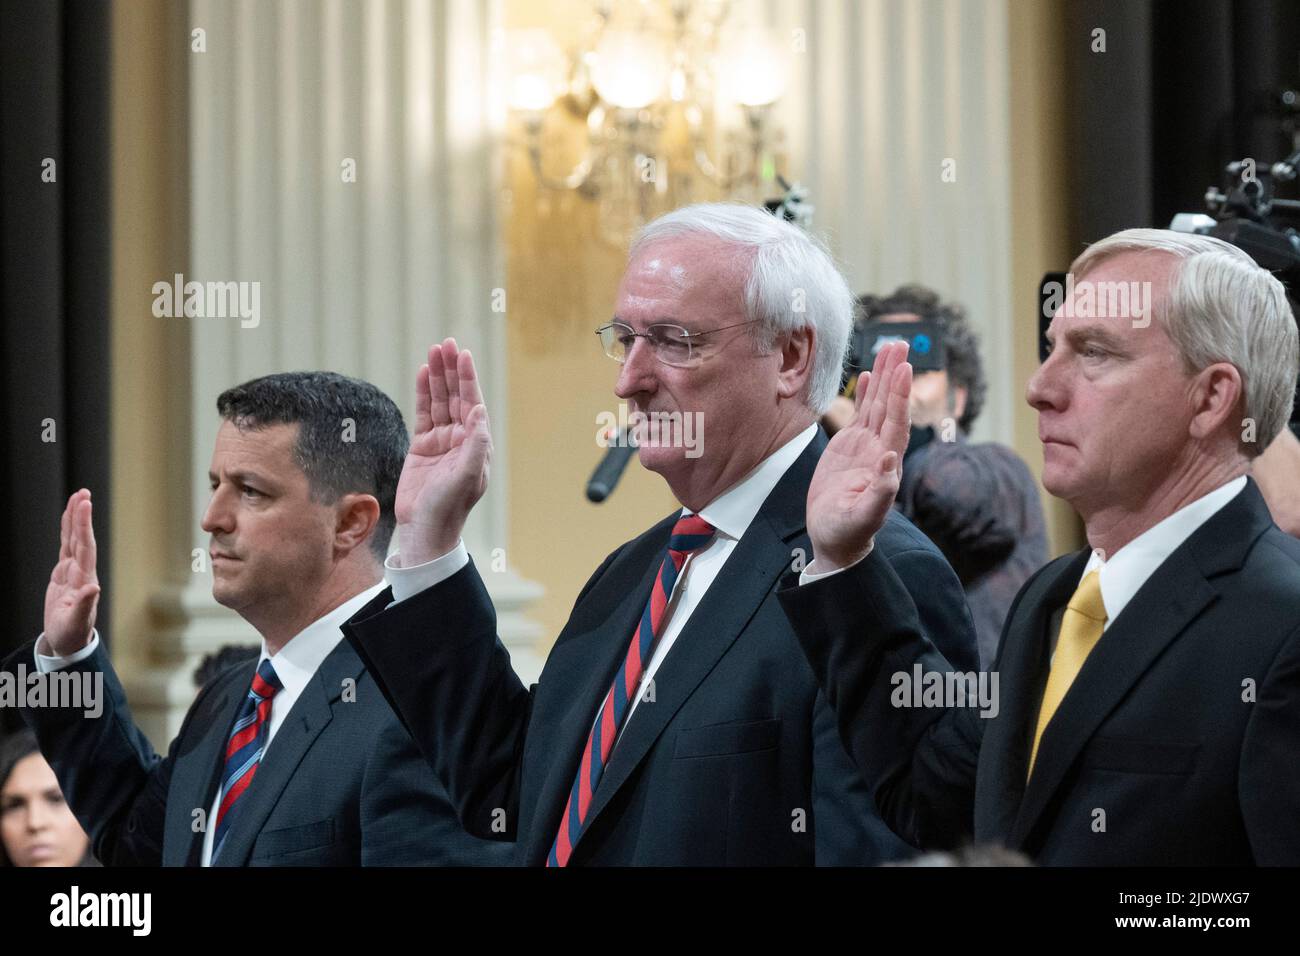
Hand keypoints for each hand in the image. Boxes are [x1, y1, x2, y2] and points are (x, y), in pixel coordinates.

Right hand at [44, 489, 99, 656]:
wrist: (69, 641)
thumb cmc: (72, 633)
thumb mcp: (75, 622)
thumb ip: (84, 604)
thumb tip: (94, 588)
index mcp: (84, 579)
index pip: (84, 547)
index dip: (84, 526)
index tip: (84, 506)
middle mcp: (81, 572)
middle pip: (80, 538)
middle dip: (81, 516)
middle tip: (83, 493)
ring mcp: (73, 571)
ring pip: (73, 540)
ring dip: (75, 520)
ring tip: (78, 497)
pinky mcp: (63, 574)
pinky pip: (65, 547)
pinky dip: (67, 532)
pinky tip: (68, 519)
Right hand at [394, 339, 491, 564]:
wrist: (425, 529)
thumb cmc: (449, 507)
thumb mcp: (467, 476)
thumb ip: (475, 443)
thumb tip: (480, 410)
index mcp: (476, 444)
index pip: (473, 403)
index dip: (468, 379)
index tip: (463, 355)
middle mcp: (461, 439)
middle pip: (457, 396)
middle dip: (452, 370)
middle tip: (447, 344)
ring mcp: (441, 441)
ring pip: (440, 401)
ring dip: (438, 377)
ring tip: (434, 351)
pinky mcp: (422, 446)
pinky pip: (424, 414)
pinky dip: (424, 394)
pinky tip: (424, 374)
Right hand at [806, 340, 912, 570]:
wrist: (835, 540)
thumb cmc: (848, 533)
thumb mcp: (863, 517)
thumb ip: (880, 493)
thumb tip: (891, 462)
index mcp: (885, 464)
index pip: (897, 423)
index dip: (901, 397)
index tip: (904, 370)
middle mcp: (879, 449)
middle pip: (890, 405)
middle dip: (895, 375)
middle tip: (900, 344)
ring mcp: (865, 446)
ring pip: (878, 404)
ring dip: (884, 377)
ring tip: (889, 348)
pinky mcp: (849, 448)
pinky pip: (860, 415)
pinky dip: (865, 394)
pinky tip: (868, 375)